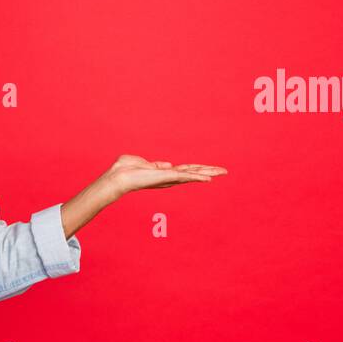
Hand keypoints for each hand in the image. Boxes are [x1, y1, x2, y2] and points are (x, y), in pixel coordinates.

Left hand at [102, 154, 226, 197]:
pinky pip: (187, 177)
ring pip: (193, 174)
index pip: (184, 171)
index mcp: (163, 173)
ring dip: (209, 173)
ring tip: (223, 172)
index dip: (196, 170)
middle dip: (208, 171)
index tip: (208, 170)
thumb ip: (155, 164)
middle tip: (223, 171)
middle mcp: (169, 177)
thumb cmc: (124, 169)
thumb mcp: (142, 163)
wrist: (119, 176)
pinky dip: (198, 177)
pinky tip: (210, 178)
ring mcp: (170, 178)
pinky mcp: (169, 177)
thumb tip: (165, 165)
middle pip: (193, 173)